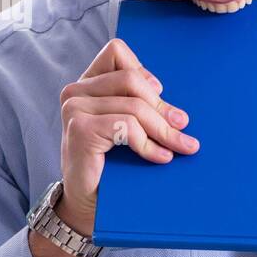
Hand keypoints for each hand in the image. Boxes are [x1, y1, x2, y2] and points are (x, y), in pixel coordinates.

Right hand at [54, 38, 198, 235]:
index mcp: (87, 84)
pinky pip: (126, 127)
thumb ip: (140, 106)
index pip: (117, 52)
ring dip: (163, 130)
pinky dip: (148, 144)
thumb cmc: (112, 165)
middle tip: (183, 129)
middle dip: (162, 107)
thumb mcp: (128, 128)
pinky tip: (160, 157)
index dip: (144, 72)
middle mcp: (75, 92)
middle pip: (132, 81)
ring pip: (134, 106)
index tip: (161, 96)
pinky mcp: (79, 130)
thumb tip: (178, 112)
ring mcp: (74, 109)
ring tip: (179, 147)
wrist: (88, 204)